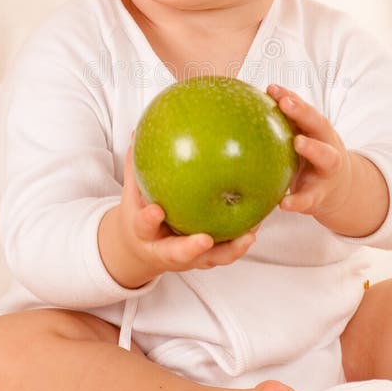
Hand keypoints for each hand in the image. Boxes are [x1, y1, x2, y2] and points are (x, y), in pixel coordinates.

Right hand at [97, 142, 257, 288]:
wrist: (143, 252)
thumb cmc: (141, 217)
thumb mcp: (133, 195)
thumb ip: (136, 167)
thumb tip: (138, 131)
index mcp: (145, 234)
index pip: (144, 226)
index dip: (150, 220)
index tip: (156, 210)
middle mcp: (167, 251)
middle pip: (179, 254)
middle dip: (192, 248)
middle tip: (205, 240)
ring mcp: (189, 259)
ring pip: (211, 258)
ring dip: (231, 249)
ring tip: (249, 235)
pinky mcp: (208, 258)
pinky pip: (227, 251)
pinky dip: (242, 241)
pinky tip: (258, 221)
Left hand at [267, 84, 353, 229]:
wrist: (338, 190)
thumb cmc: (309, 158)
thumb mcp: (300, 139)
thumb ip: (279, 126)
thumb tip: (237, 107)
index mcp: (317, 130)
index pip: (304, 109)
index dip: (290, 97)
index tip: (272, 89)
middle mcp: (326, 144)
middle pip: (318, 124)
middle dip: (303, 112)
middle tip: (285, 103)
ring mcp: (327, 170)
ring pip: (326, 157)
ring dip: (314, 148)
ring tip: (298, 142)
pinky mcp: (321, 196)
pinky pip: (310, 199)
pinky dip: (298, 201)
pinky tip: (283, 204)